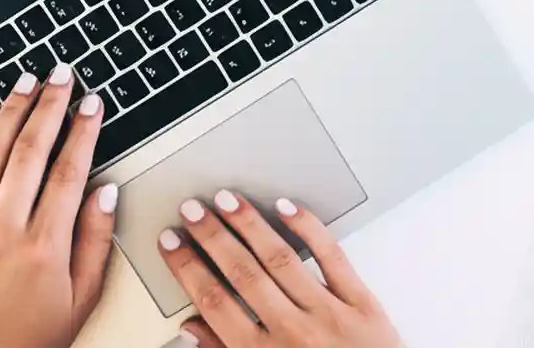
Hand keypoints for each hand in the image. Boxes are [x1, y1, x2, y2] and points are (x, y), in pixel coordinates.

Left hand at [0, 64, 117, 347]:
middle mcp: (4, 231)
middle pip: (29, 151)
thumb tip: (106, 191)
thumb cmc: (33, 338)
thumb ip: (97, 240)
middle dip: (49, 106)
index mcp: (45, 245)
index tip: (93, 103)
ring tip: (25, 83)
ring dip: (10, 113)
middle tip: (61, 76)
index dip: (84, 130)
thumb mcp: (84, 296)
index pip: (70, 169)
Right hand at [161, 191, 401, 347]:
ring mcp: (328, 315)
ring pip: (281, 259)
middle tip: (191, 210)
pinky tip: (287, 208)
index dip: (187, 268)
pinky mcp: (361, 303)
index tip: (172, 243)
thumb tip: (193, 327)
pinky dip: (309, 229)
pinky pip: (332, 257)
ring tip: (228, 201)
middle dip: (212, 237)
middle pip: (242, 274)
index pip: (213, 302)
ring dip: (250, 225)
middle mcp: (292, 333)